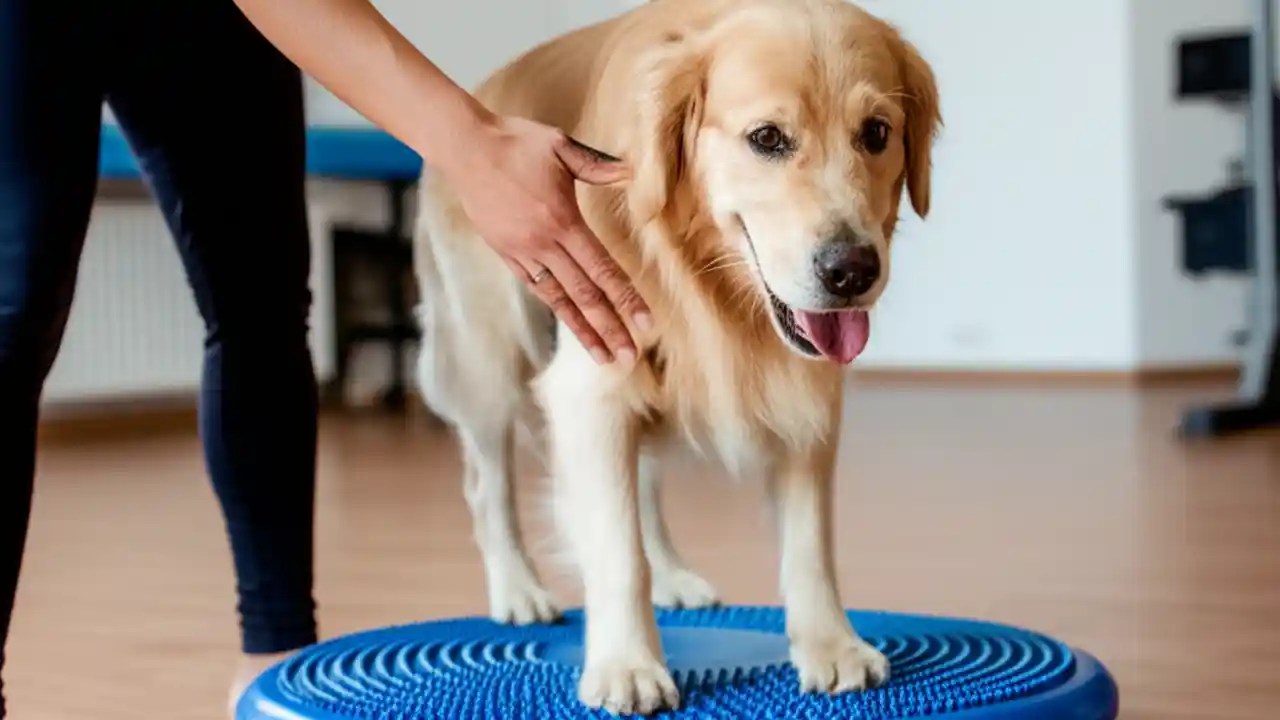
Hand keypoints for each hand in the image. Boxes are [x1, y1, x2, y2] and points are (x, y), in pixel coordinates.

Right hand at [445, 113, 650, 364]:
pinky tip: (572, 324)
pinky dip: (556, 308)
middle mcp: (543, 244)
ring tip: (604, 356)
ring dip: (584, 330)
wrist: (465, 148)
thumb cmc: (516, 142)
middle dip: (610, 328)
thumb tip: (631, 172)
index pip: (602, 269)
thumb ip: (597, 165)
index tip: (645, 324)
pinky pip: (537, 287)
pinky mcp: (506, 253)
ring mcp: (522, 252)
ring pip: (560, 299)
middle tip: (630, 357)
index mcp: (563, 221)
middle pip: (584, 295)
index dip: (626, 299)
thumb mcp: (560, 146)